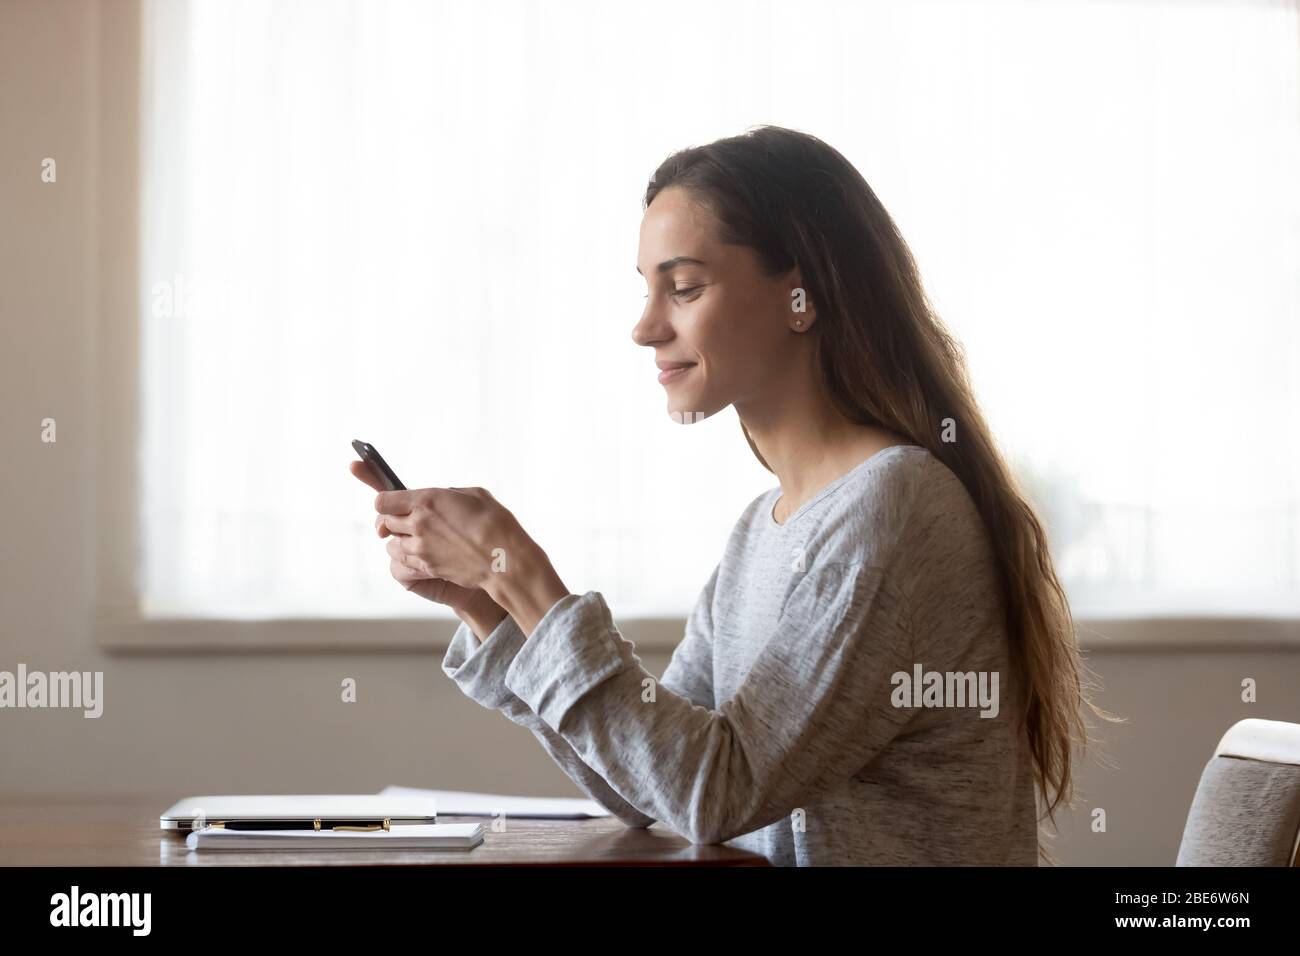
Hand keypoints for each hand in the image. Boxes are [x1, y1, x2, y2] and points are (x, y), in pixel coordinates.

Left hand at [364, 470, 570, 635]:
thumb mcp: (472, 494)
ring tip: (421, 538)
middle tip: (406, 520)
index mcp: (426, 500)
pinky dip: (412, 557)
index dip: (385, 501)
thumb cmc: (495, 522)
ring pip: (394, 544)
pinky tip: (429, 553)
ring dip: (403, 540)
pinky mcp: (427, 567)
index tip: (392, 503)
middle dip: (393, 520)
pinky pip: (406, 561)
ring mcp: (421, 548)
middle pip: (385, 522)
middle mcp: (418, 524)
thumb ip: (447, 494)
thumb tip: (439, 498)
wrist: (504, 557)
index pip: (383, 500)